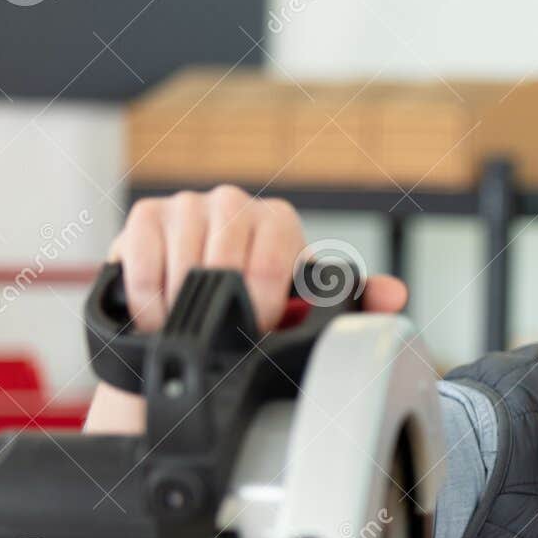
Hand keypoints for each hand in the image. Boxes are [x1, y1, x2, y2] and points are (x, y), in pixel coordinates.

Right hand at [110, 185, 405, 331]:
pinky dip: (149, 299)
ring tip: (190, 330)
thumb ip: (353, 300)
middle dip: (222, 307)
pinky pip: (143, 260)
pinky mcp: (144, 215)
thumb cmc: (256, 305)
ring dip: (183, 308)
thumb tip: (394, 295)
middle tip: (221, 335)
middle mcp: (234, 202)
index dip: (263, 303)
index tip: (258, 329)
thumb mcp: (302, 307)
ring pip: (182, 260)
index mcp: (279, 221)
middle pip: (224, 257)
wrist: (195, 307)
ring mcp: (186, 204)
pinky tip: (157, 318)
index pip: (273, 256)